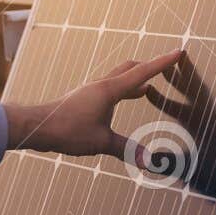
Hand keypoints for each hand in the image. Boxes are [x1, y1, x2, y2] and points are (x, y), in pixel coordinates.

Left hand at [4, 49, 183, 163]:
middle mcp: (101, 85)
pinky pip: (110, 88)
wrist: (37, 127)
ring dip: (135, 79)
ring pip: (119, 77)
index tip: (178, 52)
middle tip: (166, 67)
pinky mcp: (84, 98)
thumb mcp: (101, 142)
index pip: (143, 73)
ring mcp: (91, 90)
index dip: (163, 63)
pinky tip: (122, 100)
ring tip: (148, 87)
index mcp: (109, 90)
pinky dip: (123, 90)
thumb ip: (127, 149)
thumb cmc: (67, 130)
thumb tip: (150, 161)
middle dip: (150, 66)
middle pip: (130, 68)